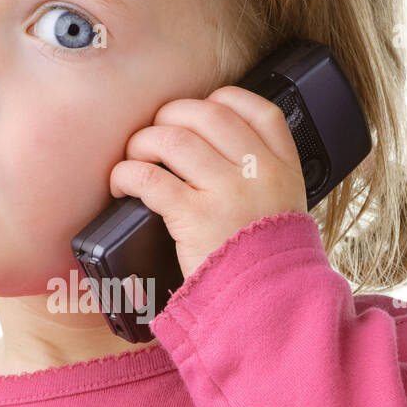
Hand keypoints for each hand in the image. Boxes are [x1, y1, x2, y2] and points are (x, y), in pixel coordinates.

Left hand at [109, 86, 308, 279]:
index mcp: (284, 167)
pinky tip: (122, 185)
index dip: (221, 100)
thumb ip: (263, 178)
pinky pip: (149, 176)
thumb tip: (220, 152)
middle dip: (171, 116)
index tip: (199, 111)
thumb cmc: (267, 263)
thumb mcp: (284, 211)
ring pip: (173, 138)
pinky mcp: (195, 217)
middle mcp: (258, 172)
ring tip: (134, 158)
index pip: (255, 109)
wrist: (268, 307)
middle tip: (155, 135)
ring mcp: (228, 192)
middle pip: (207, 114)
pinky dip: (126, 173)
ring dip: (143, 142)